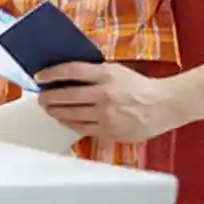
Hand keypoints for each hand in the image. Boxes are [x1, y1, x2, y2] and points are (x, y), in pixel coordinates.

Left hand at [35, 62, 182, 142]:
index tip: (39, 77)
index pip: (71, 71)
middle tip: (41, 97)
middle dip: (48, 97)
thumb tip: (66, 75)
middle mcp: (105, 95)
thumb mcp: (116, 71)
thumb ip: (94, 72)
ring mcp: (107, 115)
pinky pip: (81, 128)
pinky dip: (69, 123)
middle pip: (66, 96)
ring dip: (56, 111)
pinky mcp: (109, 132)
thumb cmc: (139, 87)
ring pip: (71, 115)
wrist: (164, 105)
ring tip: (49, 108)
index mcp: (106, 75)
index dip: (51, 73)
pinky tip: (64, 119)